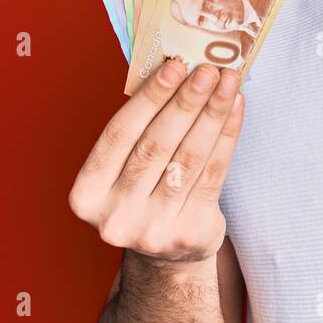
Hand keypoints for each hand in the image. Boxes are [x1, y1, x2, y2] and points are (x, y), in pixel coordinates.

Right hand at [68, 59, 244, 266]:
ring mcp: (152, 228)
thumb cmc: (145, 193)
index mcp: (87, 193)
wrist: (165, 255)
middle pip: (156, 145)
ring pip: (188, 158)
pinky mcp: (188, 233)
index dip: (149, 98)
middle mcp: (115, 214)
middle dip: (186, 102)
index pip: (119, 134)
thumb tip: (176, 72)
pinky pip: (213, 174)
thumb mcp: (125, 170)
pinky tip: (235, 109)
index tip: (175, 67)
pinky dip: (227, 137)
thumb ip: (140, 129)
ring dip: (212, 114)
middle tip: (208, 70)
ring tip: (228, 83)